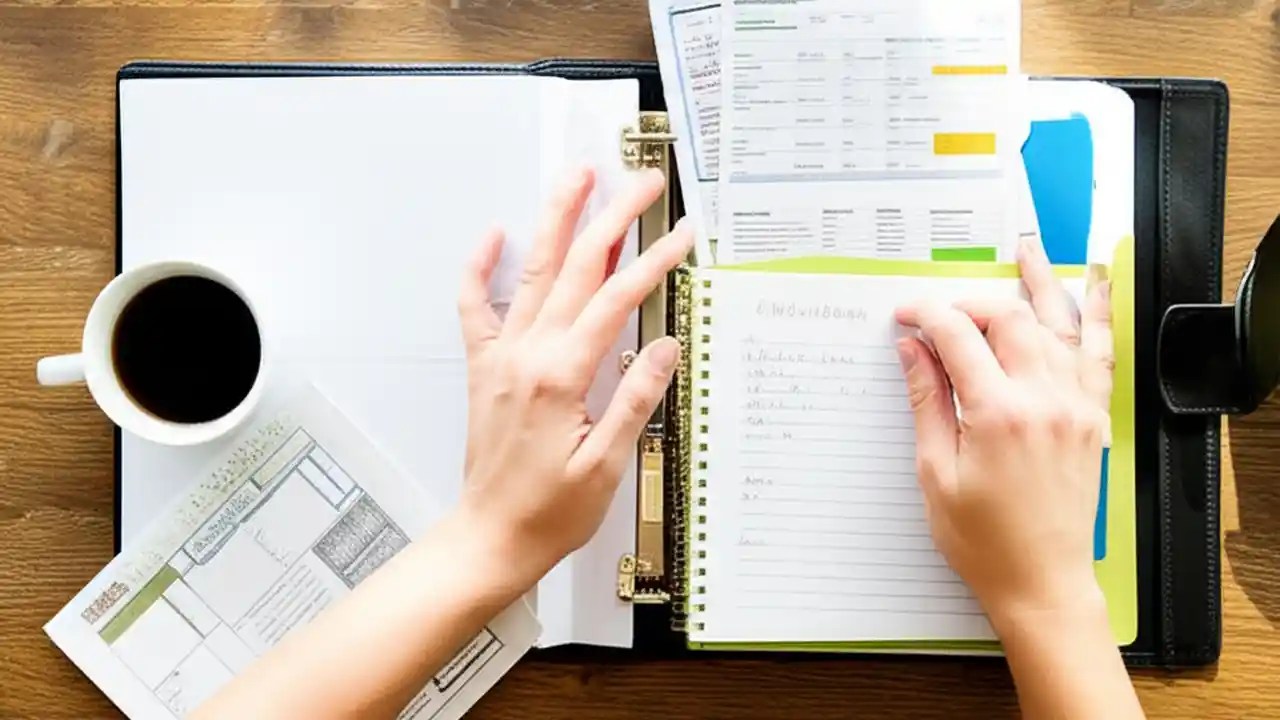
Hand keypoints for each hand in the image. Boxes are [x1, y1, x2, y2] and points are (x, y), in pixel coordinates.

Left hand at [456, 166, 691, 590]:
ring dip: (556, 222)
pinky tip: (494, 235)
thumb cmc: (549, 513)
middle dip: (613, 218)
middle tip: (641, 182)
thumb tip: (664, 347)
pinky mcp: (484, 368)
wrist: (489, 538)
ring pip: (532, 274)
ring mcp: (501, 357)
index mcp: (561, 377)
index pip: (615, 301)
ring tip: (577, 178)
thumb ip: (634, 400)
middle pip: (576, 270)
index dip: (653, 261)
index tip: (681, 234)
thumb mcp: (605, 465)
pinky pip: (475, 307)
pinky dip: (481, 268)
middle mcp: (527, 355)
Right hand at [895, 241, 1113, 629]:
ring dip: (1037, 285)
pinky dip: (1096, 315)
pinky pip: (1098, 353)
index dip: (925, 316)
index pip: (957, 338)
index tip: (904, 316)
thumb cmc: (984, 541)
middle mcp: (1044, 400)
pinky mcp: (1092, 418)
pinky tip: (1094, 285)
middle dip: (971, 302)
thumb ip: (928, 402)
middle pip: (1008, 319)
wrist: (1042, 581)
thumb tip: (913, 351)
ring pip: (1058, 324)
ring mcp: (1075, 406)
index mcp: (998, 415)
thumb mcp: (936, 473)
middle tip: (942, 310)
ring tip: (1026, 250)